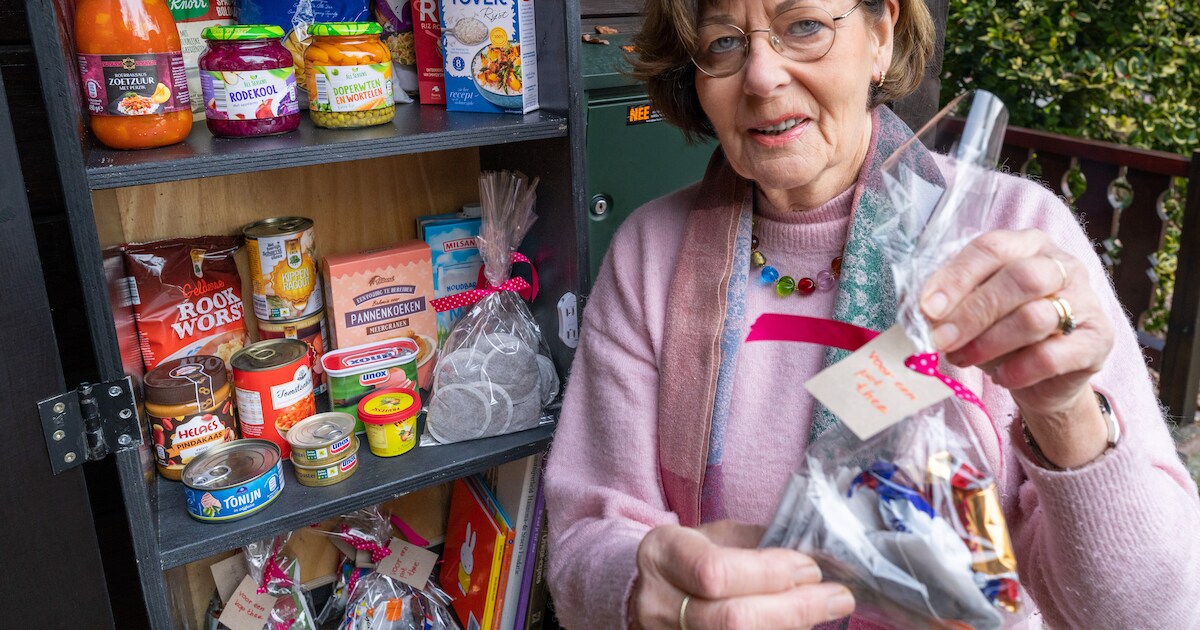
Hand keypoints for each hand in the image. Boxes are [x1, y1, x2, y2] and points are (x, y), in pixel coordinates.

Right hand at [631, 521, 854, 628]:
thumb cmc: (689, 558)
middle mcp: (659, 604)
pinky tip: (799, 626)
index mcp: (663, 555)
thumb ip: (757, 544)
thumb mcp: (712, 536)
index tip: (810, 568)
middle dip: (795, 609)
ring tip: (822, 612)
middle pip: (733, 620)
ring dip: (792, 628)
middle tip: (837, 597)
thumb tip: (814, 554)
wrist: (646, 594)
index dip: (768, 574)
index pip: (715, 572)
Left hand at [920, 229, 1113, 467]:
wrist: (1045, 375)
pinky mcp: (1098, 339)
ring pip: (1035, 317)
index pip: (992, 248)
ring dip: (989, 343)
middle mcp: (1062, 264)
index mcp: (1027, 244)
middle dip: (972, 313)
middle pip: (1018, 279)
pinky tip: (1001, 378)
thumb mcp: (971, 308)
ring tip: (962, 359)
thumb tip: (921, 309)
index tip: (929, 309)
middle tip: (940, 341)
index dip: (957, 278)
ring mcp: (1086, 300)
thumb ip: (948, 302)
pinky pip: (1054, 355)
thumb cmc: (1001, 330)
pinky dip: (1019, 370)